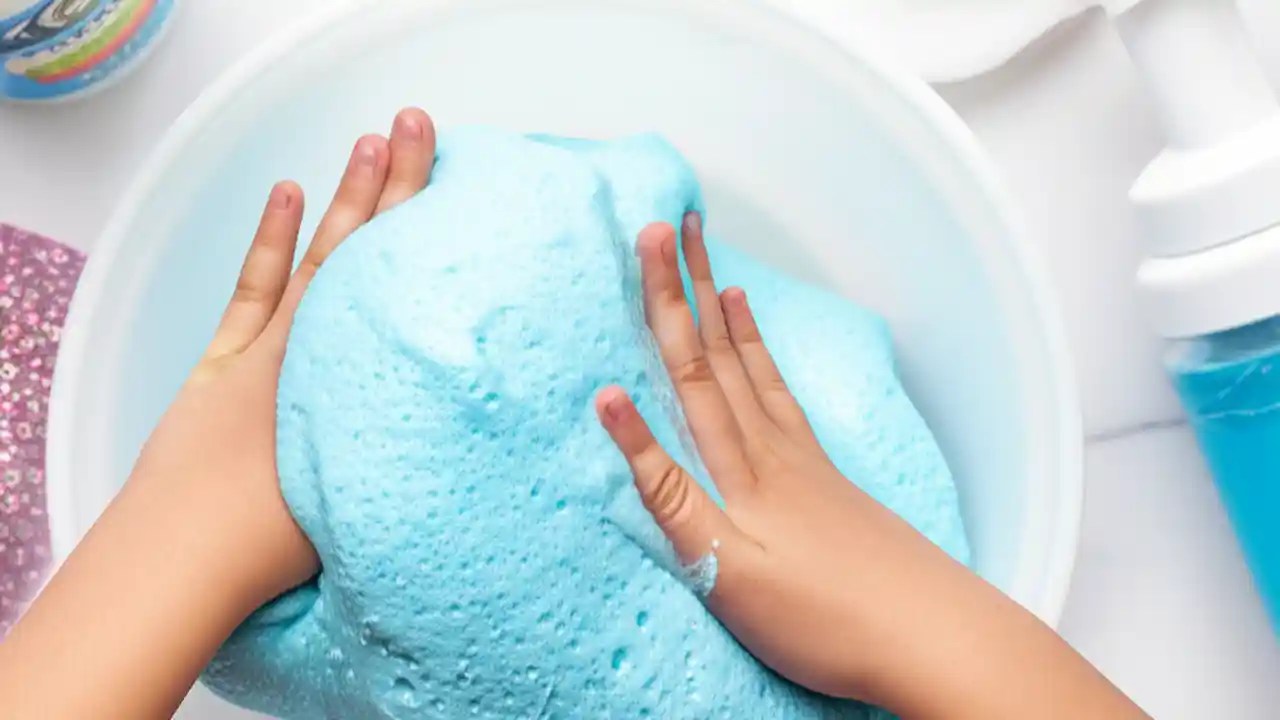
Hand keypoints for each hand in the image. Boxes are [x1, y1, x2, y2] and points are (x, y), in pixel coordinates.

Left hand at [132, 106, 437, 604]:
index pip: (405, 289)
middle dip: (399, 190)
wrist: (190, 552)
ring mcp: (270, 346)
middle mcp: (322, 350)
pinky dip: (273, 238)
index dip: (428, 232)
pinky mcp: (227, 360)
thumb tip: (478, 446)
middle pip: (371, 257)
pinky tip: (289, 193)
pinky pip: (258, 286)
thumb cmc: (283, 540)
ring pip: (321, 258)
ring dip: (347, 198)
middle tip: (422, 131)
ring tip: (373, 141)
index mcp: (361, 380)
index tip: (456, 180)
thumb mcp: (375, 499)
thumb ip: (420, 459)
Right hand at [595, 215, 1146, 718]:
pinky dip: (767, 366)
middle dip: (690, 287)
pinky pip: (784, 402)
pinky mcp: (823, 481)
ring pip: (753, 371)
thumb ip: (667, 491)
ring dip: (729, 319)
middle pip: (719, 353)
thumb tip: (612, 406)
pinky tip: (763, 358)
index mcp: (739, 467)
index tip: (650, 237)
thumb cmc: (820, 614)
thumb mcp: (723, 569)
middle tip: (676, 224)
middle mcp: (770, 448)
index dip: (665, 302)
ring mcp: (801, 461)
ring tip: (716, 271)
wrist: (926, 635)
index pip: (689, 367)